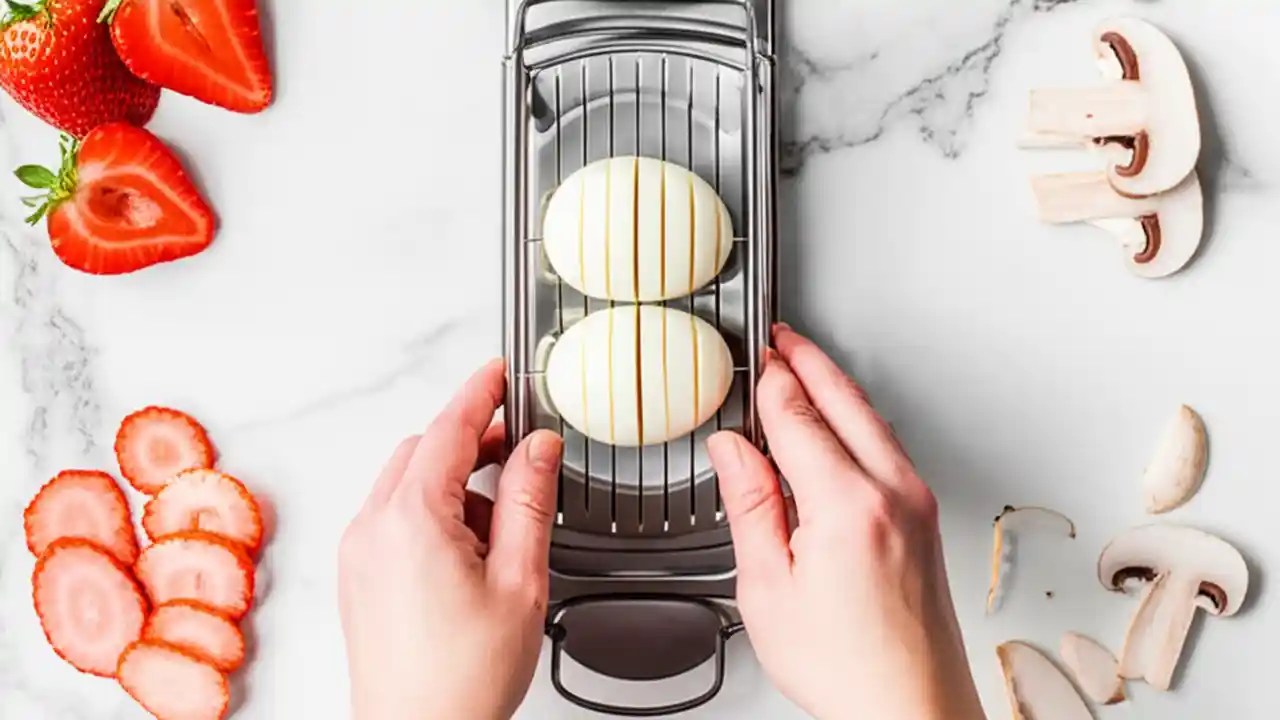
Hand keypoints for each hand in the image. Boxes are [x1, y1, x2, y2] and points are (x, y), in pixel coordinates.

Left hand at [338, 359, 563, 719]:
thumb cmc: (462, 678)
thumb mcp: (519, 580)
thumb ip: (528, 501)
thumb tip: (538, 448)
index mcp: (411, 520)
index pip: (448, 429)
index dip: (480, 394)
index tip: (500, 373)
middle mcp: (372, 528)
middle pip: (422, 451)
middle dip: (470, 441)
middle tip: (519, 452)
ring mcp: (358, 553)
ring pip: (406, 484)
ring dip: (451, 482)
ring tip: (500, 531)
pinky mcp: (357, 577)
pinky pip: (391, 517)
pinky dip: (429, 513)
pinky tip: (468, 553)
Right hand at [707, 326, 983, 719]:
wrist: (909, 709)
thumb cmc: (846, 667)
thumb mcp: (769, 587)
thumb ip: (751, 505)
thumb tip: (734, 449)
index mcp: (848, 505)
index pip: (800, 417)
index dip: (771, 383)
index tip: (753, 359)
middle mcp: (894, 493)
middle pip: (847, 402)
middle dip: (810, 363)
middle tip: (781, 340)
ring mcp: (917, 503)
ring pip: (873, 420)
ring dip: (837, 388)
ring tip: (802, 372)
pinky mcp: (925, 518)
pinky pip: (888, 447)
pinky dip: (857, 421)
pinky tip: (835, 426)